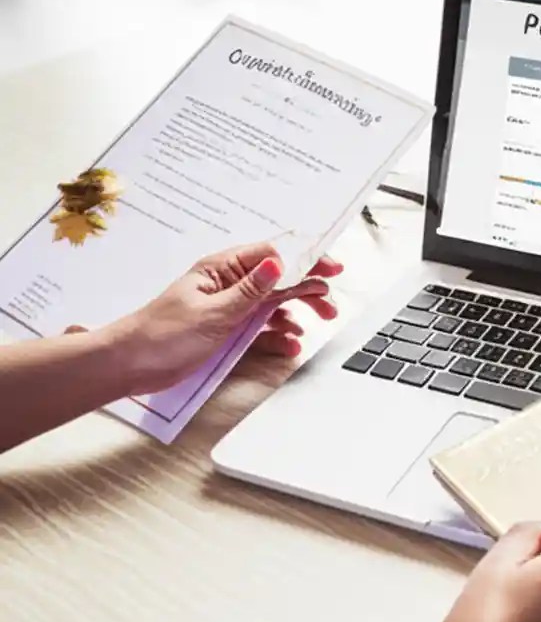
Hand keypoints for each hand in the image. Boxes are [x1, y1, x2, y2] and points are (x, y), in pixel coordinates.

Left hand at [102, 241, 342, 394]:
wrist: (131, 365)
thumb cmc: (163, 335)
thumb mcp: (213, 312)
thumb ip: (250, 290)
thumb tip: (278, 263)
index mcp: (221, 270)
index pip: (270, 256)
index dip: (303, 261)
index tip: (329, 269)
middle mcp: (227, 284)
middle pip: (277, 280)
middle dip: (306, 289)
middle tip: (329, 305)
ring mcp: (228, 308)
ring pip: (272, 305)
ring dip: (294, 314)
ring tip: (312, 326)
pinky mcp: (226, 331)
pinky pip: (259, 328)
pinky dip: (276, 335)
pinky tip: (288, 344)